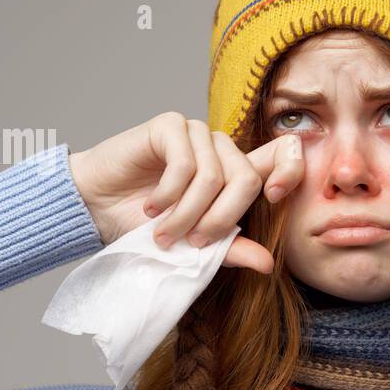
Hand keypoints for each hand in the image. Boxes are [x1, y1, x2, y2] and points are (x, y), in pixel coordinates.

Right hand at [67, 111, 304, 272]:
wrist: (98, 210)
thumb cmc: (146, 225)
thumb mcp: (193, 245)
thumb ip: (229, 248)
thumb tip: (267, 264)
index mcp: (235, 174)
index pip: (281, 157)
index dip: (290, 170)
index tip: (276, 197)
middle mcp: (221, 150)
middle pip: (246, 180)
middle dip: (219, 220)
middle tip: (191, 241)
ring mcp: (197, 134)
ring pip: (213, 177)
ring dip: (186, 214)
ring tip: (163, 232)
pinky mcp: (171, 125)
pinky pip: (185, 164)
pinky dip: (168, 195)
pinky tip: (152, 206)